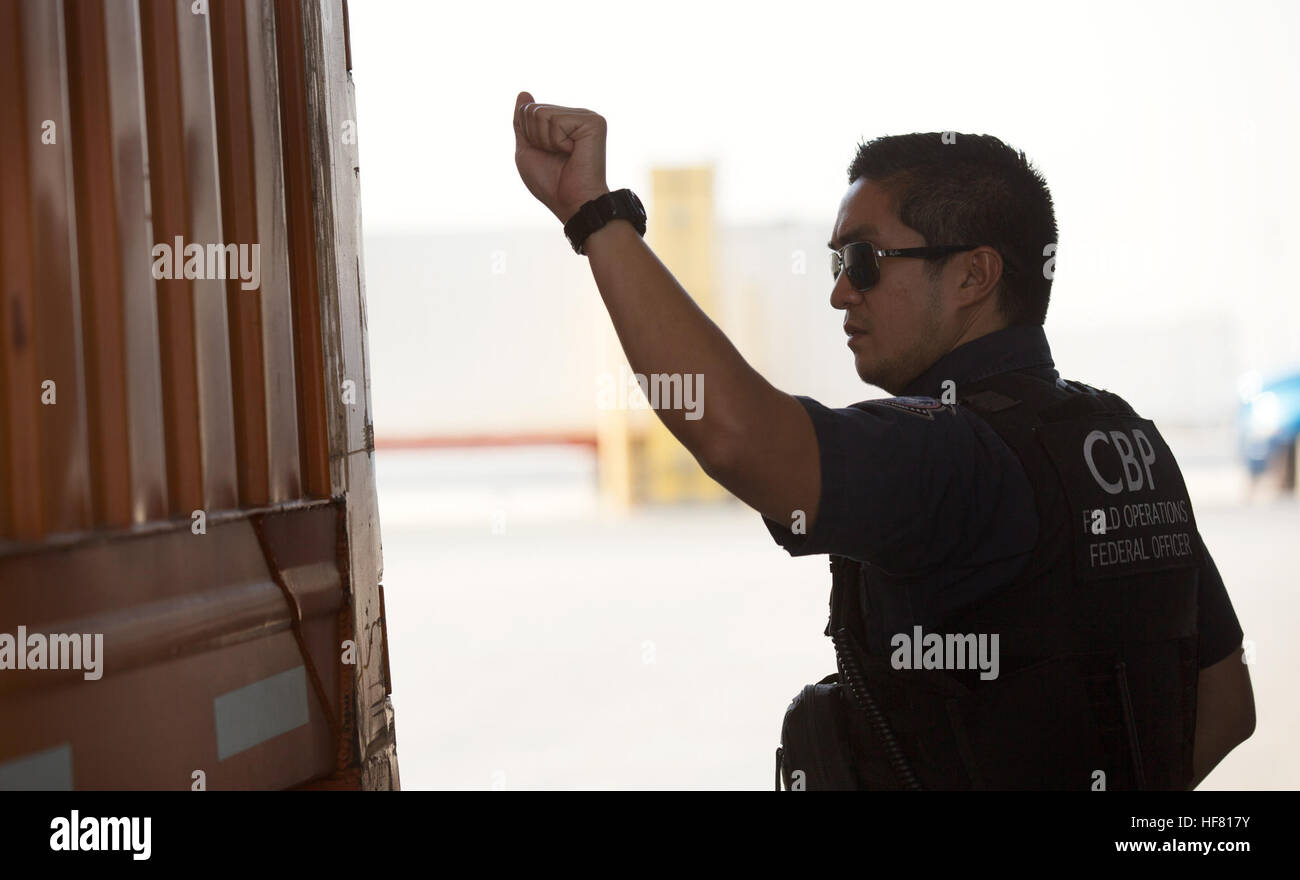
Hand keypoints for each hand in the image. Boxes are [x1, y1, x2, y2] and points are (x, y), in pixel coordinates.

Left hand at [513, 91, 610, 224]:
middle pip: (533, 109)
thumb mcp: (527, 149)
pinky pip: (555, 121)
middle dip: (535, 137)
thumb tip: (523, 93)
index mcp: (564, 121)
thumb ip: (523, 121)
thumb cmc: (551, 183)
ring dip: (545, 141)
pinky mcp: (594, 122)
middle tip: (556, 157)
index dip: (528, 136)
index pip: (528, 110)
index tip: (548, 154)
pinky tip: (573, 152)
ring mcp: (587, 117)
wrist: (572, 203)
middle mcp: (577, 115)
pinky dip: (557, 142)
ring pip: (541, 113)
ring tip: (565, 155)